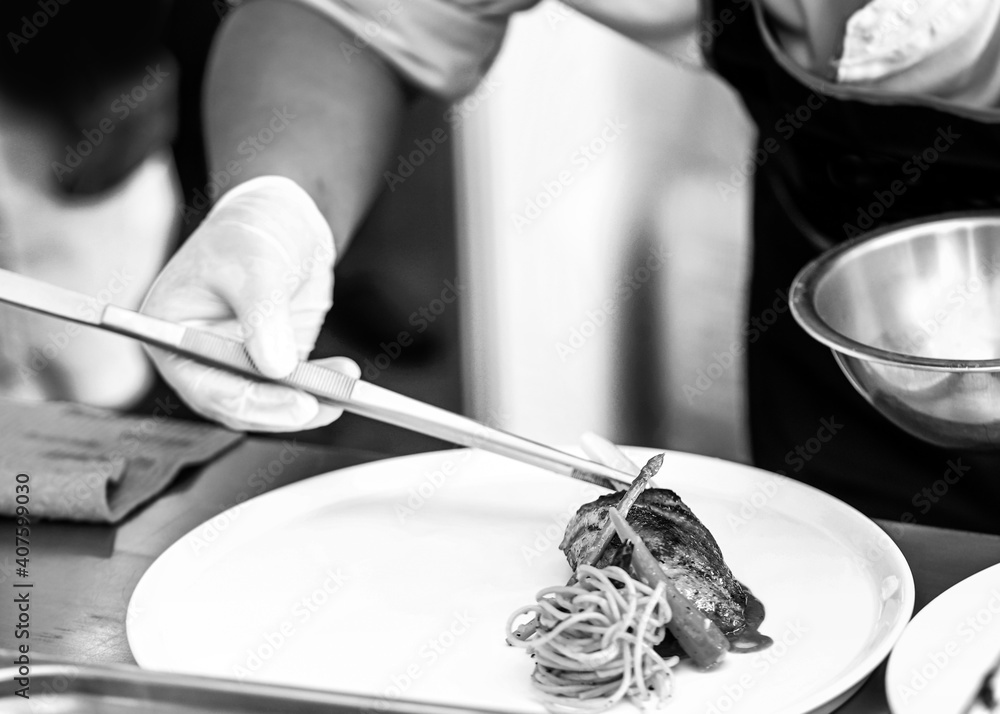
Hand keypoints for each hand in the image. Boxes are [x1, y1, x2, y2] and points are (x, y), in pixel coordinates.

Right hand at [141, 175, 358, 430]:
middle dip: (282, 408)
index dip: (248, 400)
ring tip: (345, 387)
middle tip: (322, 403)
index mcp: (170, 332)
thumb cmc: (250, 232)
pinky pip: (293, 391)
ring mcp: (234, 365)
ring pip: (268, 405)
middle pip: (236, 404)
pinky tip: (346, 374)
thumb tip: (277, 368)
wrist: (279, 221)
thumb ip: (263, 315)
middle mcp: (197, 357)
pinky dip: (321, 389)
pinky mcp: (269, 366)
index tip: (293, 402)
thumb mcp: (255, 263)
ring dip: (308, 402)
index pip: (204, 384)